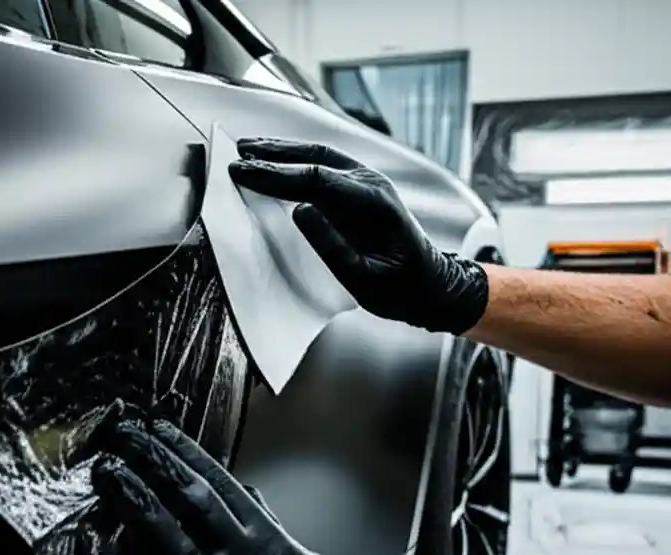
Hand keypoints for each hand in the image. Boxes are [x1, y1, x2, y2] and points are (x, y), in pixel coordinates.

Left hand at [88, 411, 437, 554]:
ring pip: (166, 539)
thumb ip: (271, 527)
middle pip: (189, 498)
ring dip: (130, 502)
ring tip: (105, 476)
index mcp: (267, 540)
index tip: (155, 429)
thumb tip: (248, 493)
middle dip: (151, 462)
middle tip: (121, 437)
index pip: (219, 481)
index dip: (182, 450)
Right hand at [228, 138, 488, 335]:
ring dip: (284, 150)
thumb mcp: (365, 280)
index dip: (275, 175)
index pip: (315, 180)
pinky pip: (326, 166)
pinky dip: (297, 158)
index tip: (241, 172)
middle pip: (316, 158)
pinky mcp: (361, 189)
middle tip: (237, 153)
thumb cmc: (400, 290)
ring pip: (320, 156)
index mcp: (373, 205)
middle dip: (274, 154)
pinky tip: (276, 159)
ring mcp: (368, 183)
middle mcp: (372, 185)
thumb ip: (332, 246)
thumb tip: (299, 212)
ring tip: (249, 148)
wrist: (432, 287)